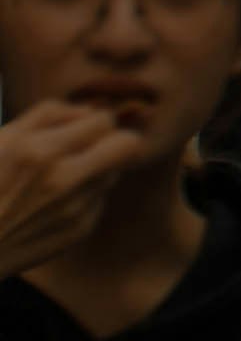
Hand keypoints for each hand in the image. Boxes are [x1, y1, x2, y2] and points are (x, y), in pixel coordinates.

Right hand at [0, 99, 143, 279]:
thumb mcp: (3, 138)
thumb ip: (48, 114)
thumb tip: (90, 110)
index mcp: (42, 152)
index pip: (105, 121)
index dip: (96, 120)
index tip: (84, 127)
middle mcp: (63, 181)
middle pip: (128, 145)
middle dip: (114, 140)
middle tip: (91, 145)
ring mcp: (75, 209)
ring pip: (114, 172)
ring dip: (97, 169)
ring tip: (60, 177)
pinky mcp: (80, 230)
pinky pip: (100, 199)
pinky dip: (85, 195)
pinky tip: (55, 202)